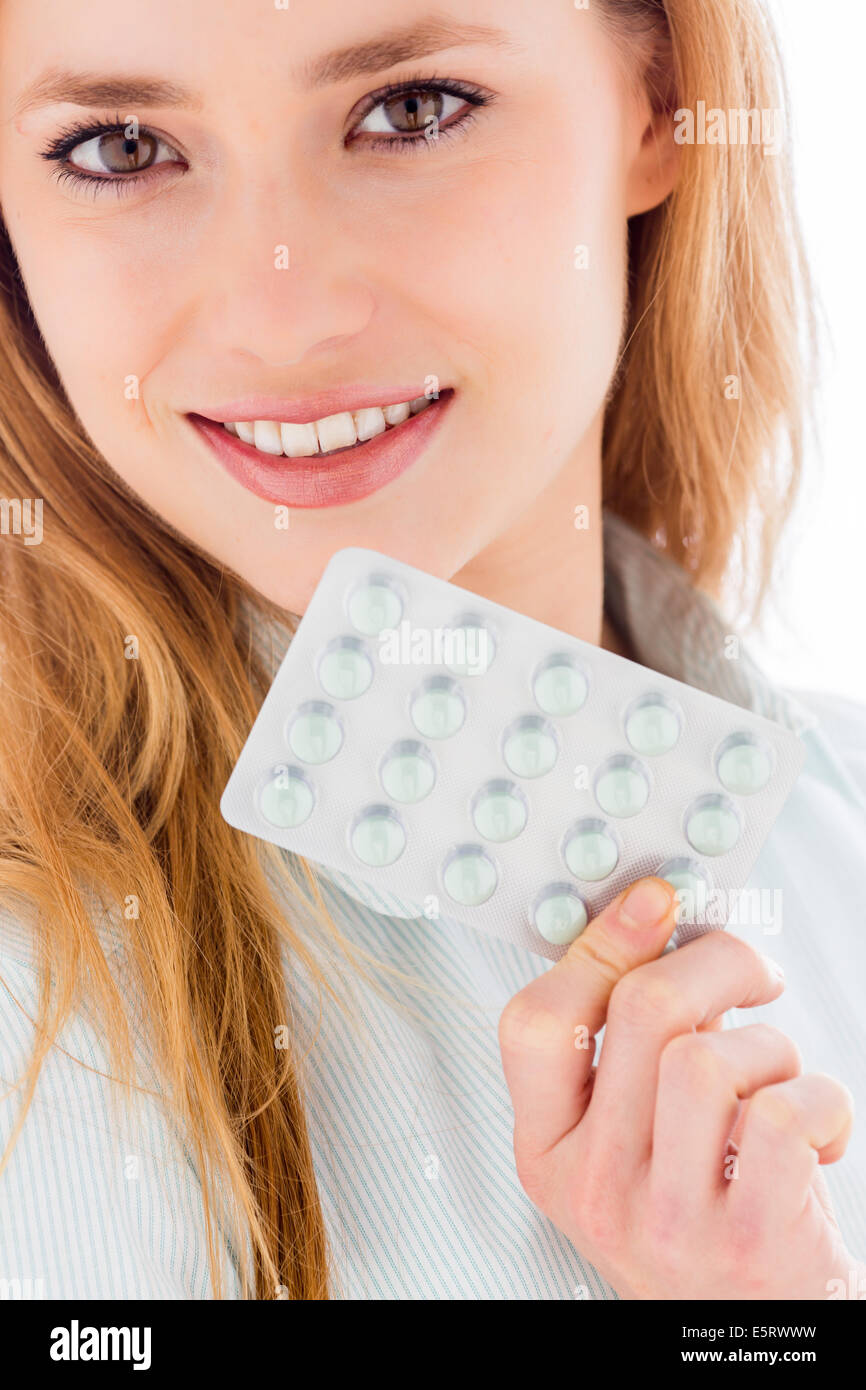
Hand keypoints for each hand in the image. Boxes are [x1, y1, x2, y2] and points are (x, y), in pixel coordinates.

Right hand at [498, 875, 862, 1298]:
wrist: (753, 1329)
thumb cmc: (697, 1213)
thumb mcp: (628, 1139)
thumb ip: (626, 1046)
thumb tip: (657, 916)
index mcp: (547, 1151)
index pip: (534, 1023)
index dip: (599, 945)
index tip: (655, 900)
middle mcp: (591, 1187)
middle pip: (644, 1012)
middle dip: (719, 961)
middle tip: (754, 971)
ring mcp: (663, 1219)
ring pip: (710, 1056)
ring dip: (770, 1045)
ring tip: (779, 1078)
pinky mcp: (745, 1241)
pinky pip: (782, 1113)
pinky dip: (820, 1100)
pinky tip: (816, 1133)